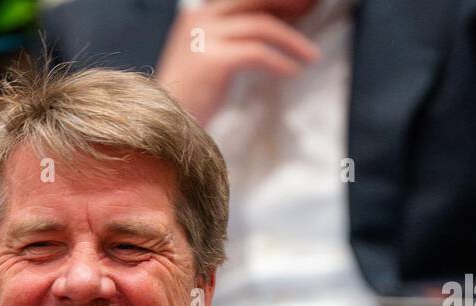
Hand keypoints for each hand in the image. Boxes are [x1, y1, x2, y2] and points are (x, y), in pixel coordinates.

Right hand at [155, 0, 320, 125]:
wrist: (165, 122)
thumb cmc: (188, 96)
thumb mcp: (209, 55)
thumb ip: (233, 36)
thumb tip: (272, 26)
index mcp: (197, 14)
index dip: (272, 0)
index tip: (298, 4)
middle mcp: (199, 19)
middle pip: (254, 0)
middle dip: (287, 3)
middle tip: (311, 9)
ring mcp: (203, 37)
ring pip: (261, 26)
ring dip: (292, 40)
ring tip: (310, 55)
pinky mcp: (212, 60)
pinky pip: (257, 52)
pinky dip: (280, 61)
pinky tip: (292, 71)